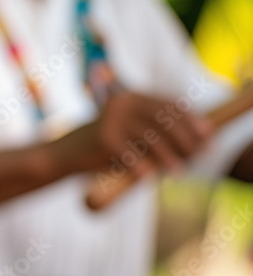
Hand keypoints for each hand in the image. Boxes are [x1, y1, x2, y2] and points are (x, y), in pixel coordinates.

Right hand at [54, 91, 212, 177]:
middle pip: (164, 120)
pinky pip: (130, 155)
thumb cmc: (106, 146)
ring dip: (168, 157)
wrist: (67, 153)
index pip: (169, 105)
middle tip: (199, 155)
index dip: (191, 120)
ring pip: (151, 138)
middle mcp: (124, 103)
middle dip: (185, 138)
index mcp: (133, 96)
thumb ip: (157, 131)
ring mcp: (113, 119)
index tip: (207, 136)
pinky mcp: (104, 137)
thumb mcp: (131, 132)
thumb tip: (197, 140)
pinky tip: (149, 178)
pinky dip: (141, 167)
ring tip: (178, 171)